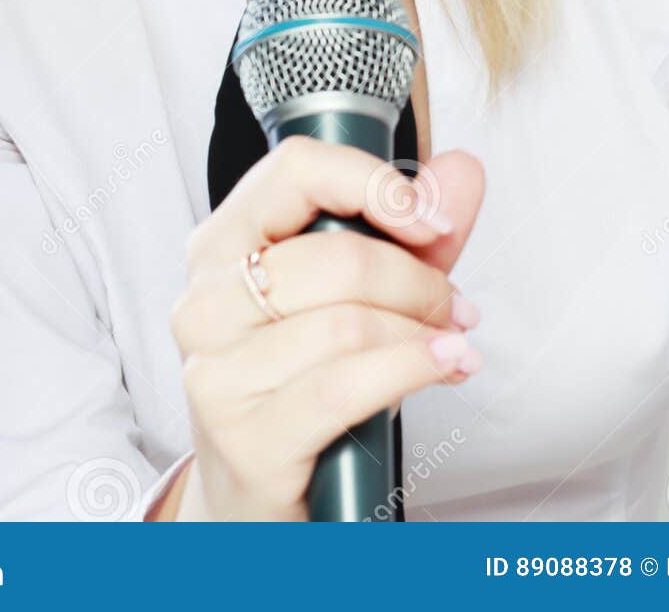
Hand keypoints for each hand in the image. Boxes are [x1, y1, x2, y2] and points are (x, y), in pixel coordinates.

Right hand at [167, 138, 484, 520]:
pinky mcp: (244, 438)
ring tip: (451, 345)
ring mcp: (218, 372)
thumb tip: (462, 171)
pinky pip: (343, 387)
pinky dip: (409, 370)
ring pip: (347, 323)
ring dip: (422, 333)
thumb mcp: (359, 296)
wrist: (254, 498)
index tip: (432, 221)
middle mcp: (206, 300)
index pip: (294, 170)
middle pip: (338, 256)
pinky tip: (443, 366)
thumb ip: (409, 233)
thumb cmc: (302, 381)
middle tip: (455, 307)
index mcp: (222, 244)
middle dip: (418, 280)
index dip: (374, 184)